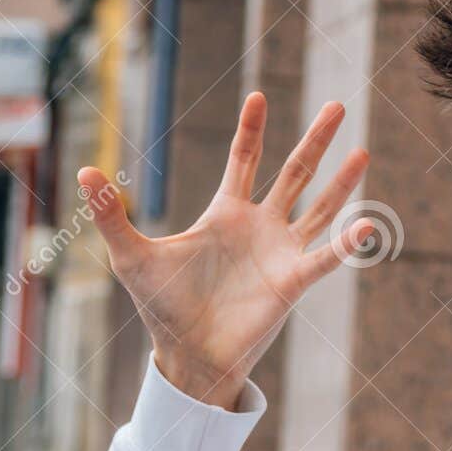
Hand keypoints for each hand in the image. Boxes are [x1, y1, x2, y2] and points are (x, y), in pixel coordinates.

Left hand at [78, 93, 372, 408]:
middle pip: (294, 172)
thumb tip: (83, 171)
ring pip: (319, 207)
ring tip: (363, 151)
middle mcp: (259, 227)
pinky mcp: (291, 281)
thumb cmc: (161, 307)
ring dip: (342, 182)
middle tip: (338, 104)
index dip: (252, 129)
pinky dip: (347, 241)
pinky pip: (324, 256)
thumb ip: (111, 214)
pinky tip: (368, 222)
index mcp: (225, 213)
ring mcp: (280, 252)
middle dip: (315, 139)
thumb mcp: (131, 255)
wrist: (186, 355)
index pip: (245, 159)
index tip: (259, 95)